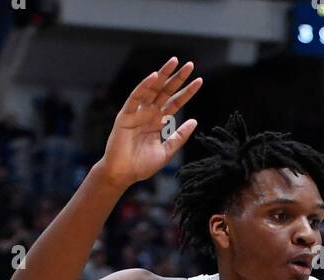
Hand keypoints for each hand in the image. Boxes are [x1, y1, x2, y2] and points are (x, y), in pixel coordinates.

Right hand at [100, 58, 201, 188]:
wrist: (124, 174)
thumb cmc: (142, 165)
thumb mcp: (167, 152)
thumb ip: (179, 137)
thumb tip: (194, 121)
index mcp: (159, 122)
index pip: (176, 103)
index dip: (187, 92)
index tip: (199, 81)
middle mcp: (149, 114)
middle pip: (166, 92)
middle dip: (178, 78)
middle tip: (190, 65)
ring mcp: (138, 113)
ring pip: (152, 89)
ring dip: (163, 75)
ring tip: (174, 62)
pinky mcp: (126, 114)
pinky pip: (136, 97)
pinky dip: (144, 86)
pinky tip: (155, 76)